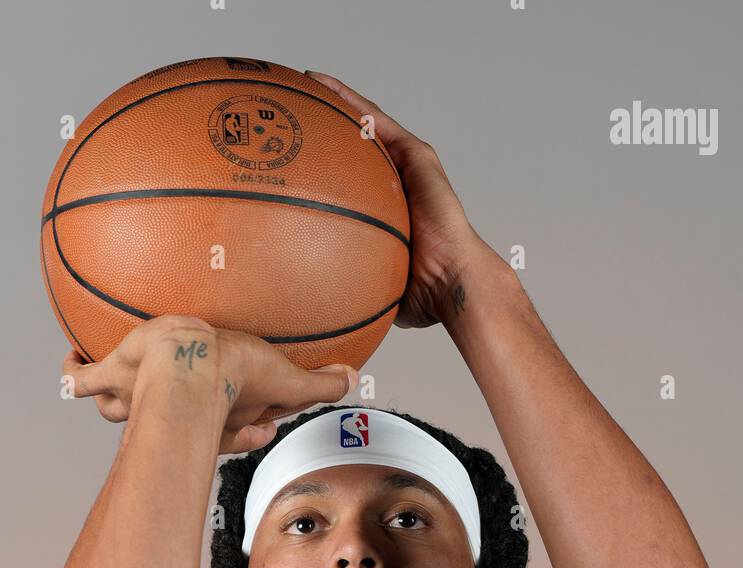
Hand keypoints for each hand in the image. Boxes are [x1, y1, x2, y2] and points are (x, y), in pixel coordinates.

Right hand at [62, 316, 357, 453]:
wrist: (183, 364)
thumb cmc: (230, 374)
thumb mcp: (283, 375)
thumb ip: (319, 384)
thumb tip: (356, 380)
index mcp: (216, 419)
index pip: (236, 433)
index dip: (248, 434)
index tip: (260, 429)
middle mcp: (175, 416)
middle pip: (177, 427)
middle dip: (191, 425)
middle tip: (200, 412)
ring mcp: (137, 398)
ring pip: (123, 406)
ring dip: (124, 402)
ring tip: (120, 388)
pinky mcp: (110, 378)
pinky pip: (82, 379)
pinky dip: (74, 373)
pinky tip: (69, 364)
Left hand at [305, 69, 483, 328]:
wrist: (451, 283)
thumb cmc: (420, 296)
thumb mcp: (372, 286)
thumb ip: (348, 284)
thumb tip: (314, 310)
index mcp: (387, 209)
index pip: (351, 179)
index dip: (324, 163)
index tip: (291, 155)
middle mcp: (398, 182)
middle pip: (356, 144)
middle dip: (326, 124)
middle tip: (292, 109)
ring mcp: (409, 166)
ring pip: (366, 124)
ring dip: (336, 101)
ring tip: (303, 82)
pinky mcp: (418, 156)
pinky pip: (378, 122)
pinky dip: (350, 102)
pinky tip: (322, 85)